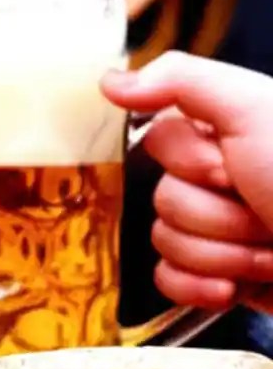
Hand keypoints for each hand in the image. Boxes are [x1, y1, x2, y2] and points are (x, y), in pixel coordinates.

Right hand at [102, 51, 272, 312]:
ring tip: (269, 248)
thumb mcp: (255, 109)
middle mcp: (221, 182)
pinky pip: (166, 281)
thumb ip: (181, 82)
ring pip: (164, 242)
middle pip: (160, 198)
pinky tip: (236, 286)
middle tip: (262, 211)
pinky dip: (200, 287)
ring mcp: (218, 233)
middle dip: (214, 215)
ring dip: (222, 253)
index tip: (234, 166)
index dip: (192, 163)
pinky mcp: (215, 278)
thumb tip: (111, 81)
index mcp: (229, 135)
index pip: (158, 143)